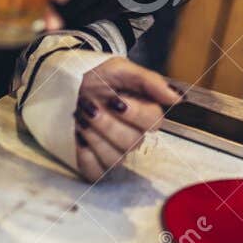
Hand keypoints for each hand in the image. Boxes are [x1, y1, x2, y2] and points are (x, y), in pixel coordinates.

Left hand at [73, 58, 183, 181]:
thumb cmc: (95, 76)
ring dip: (94, 137)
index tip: (115, 100)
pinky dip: (84, 156)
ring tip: (80, 118)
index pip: (154, 123)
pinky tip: (77, 138)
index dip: (135, 114)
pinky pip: (96, 173)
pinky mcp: (94, 165)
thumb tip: (178, 98)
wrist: (64, 83)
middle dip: (107, 124)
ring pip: (115, 160)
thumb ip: (150, 82)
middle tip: (89, 106)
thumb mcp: (120, 69)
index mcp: (143, 114)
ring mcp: (114, 152)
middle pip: (133, 143)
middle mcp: (132, 136)